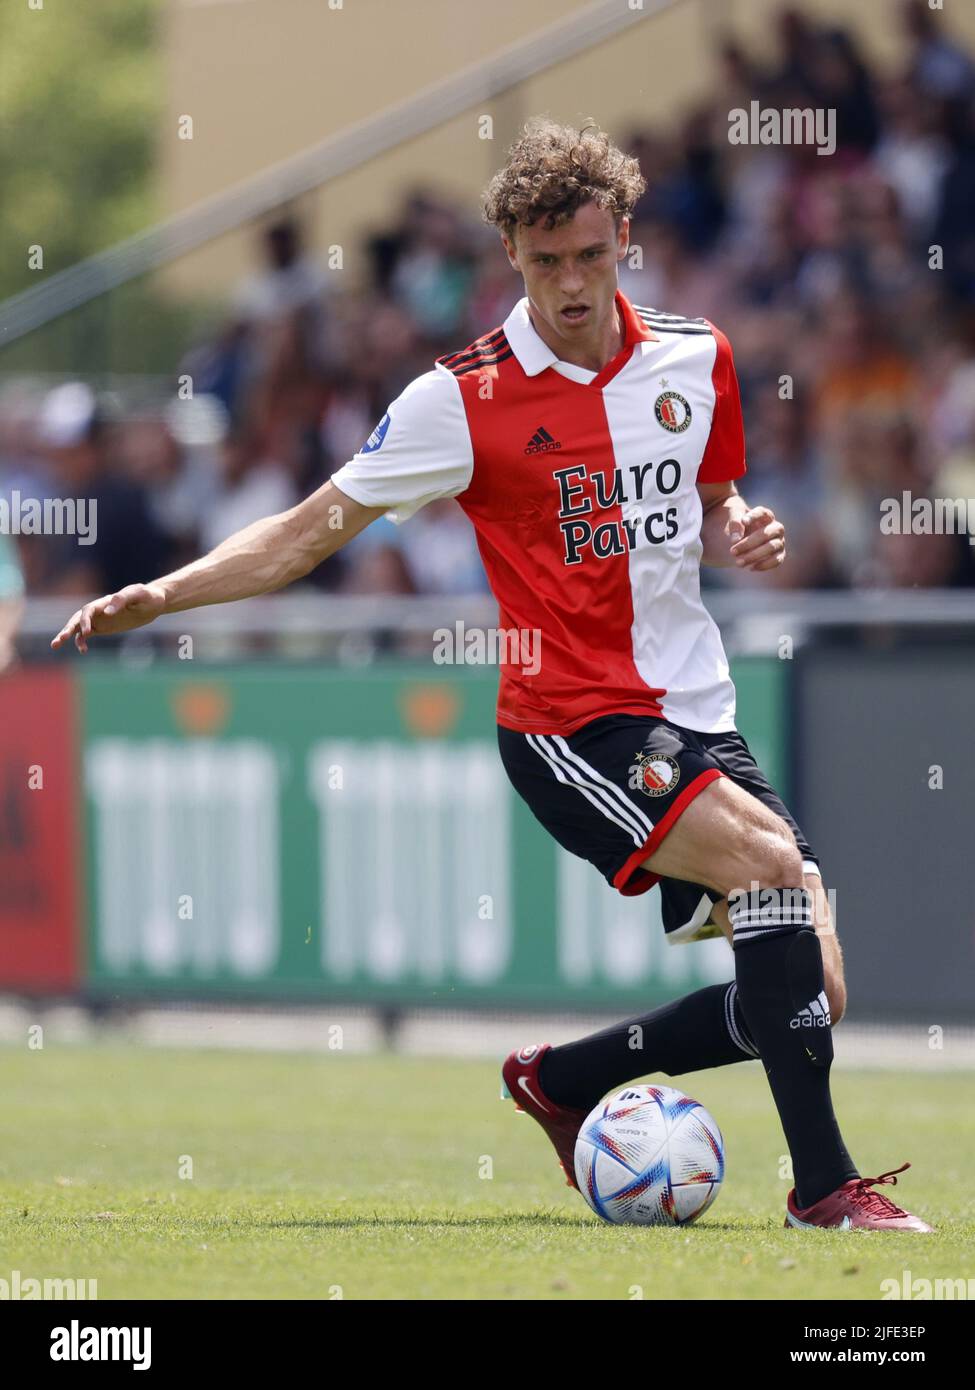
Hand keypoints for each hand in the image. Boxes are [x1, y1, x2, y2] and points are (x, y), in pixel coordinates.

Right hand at [51, 582, 167, 653]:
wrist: (155, 602)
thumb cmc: (148, 596)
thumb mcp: (140, 595)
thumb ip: (123, 600)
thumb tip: (107, 611)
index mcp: (106, 601)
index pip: (89, 609)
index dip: (86, 620)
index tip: (89, 632)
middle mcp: (99, 609)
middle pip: (78, 618)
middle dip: (67, 628)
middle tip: (59, 640)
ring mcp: (100, 618)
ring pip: (78, 627)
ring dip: (67, 635)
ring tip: (55, 645)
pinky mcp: (103, 627)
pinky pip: (86, 634)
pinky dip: (81, 641)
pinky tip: (82, 650)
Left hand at [727, 506, 785, 571]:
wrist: (742, 541)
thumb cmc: (739, 527)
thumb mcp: (733, 519)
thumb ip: (734, 524)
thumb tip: (735, 539)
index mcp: (765, 515)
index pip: (762, 513)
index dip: (754, 516)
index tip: (743, 521)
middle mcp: (775, 528)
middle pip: (766, 534)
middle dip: (748, 543)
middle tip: (732, 551)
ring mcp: (779, 541)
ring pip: (772, 547)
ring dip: (754, 555)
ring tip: (738, 563)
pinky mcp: (779, 555)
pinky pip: (777, 560)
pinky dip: (764, 565)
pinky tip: (750, 568)